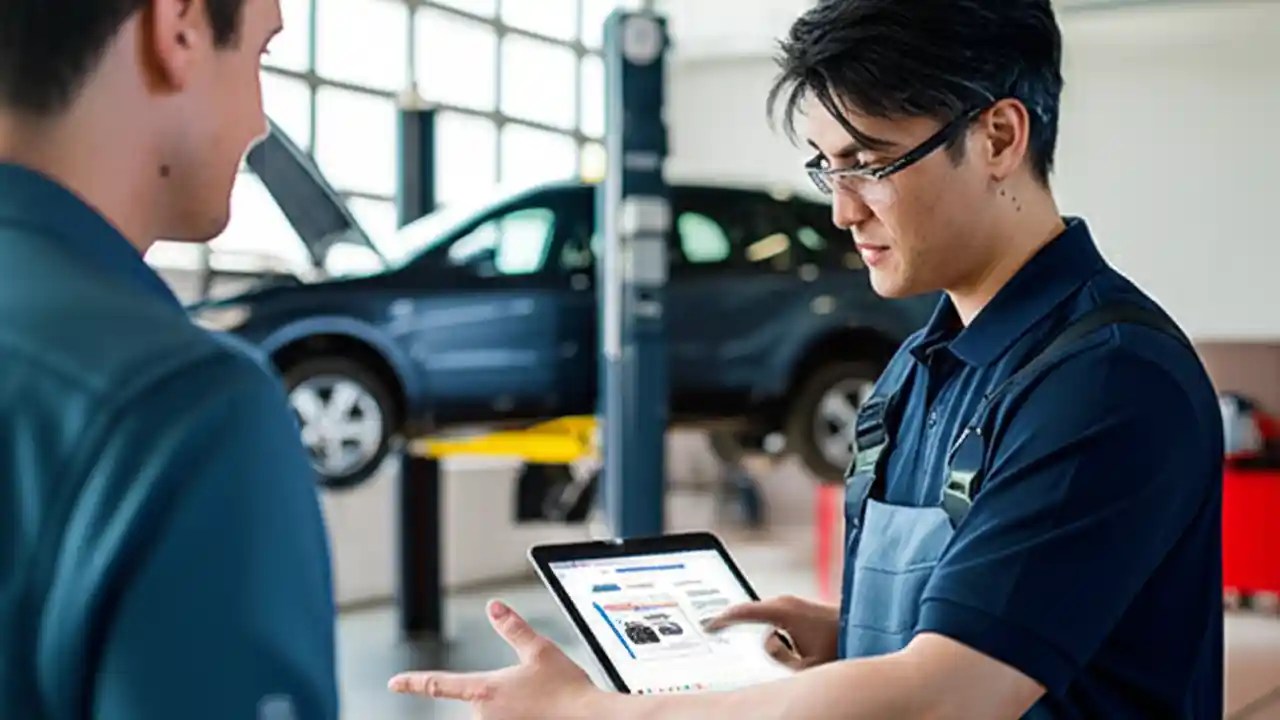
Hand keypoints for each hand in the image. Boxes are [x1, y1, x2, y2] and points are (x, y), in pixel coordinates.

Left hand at [388, 600, 610, 719]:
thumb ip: (513, 628)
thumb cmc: (566, 689)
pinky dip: (518, 714)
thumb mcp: (539, 649)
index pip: (438, 683)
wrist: (588, 718)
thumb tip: (494, 607)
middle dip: (500, 691)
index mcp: (485, 689)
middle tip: (533, 690)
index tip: (394, 683)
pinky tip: (537, 711)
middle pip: (478, 698)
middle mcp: (485, 713)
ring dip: (512, 706)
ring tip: (540, 705)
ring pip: (493, 712)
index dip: (413, 682)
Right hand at [703, 595, 839, 669]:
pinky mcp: (797, 609)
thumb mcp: (804, 664)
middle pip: (749, 614)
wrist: (864, 629)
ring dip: (760, 634)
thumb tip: (765, 642)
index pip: (741, 611)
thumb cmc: (839, 644)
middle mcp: (785, 602)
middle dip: (736, 625)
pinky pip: (774, 622)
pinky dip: (772, 634)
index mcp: (782, 610)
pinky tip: (787, 650)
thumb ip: (777, 655)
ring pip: (763, 621)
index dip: (721, 619)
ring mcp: (791, 604)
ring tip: (769, 649)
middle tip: (717, 632)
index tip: (707, 625)